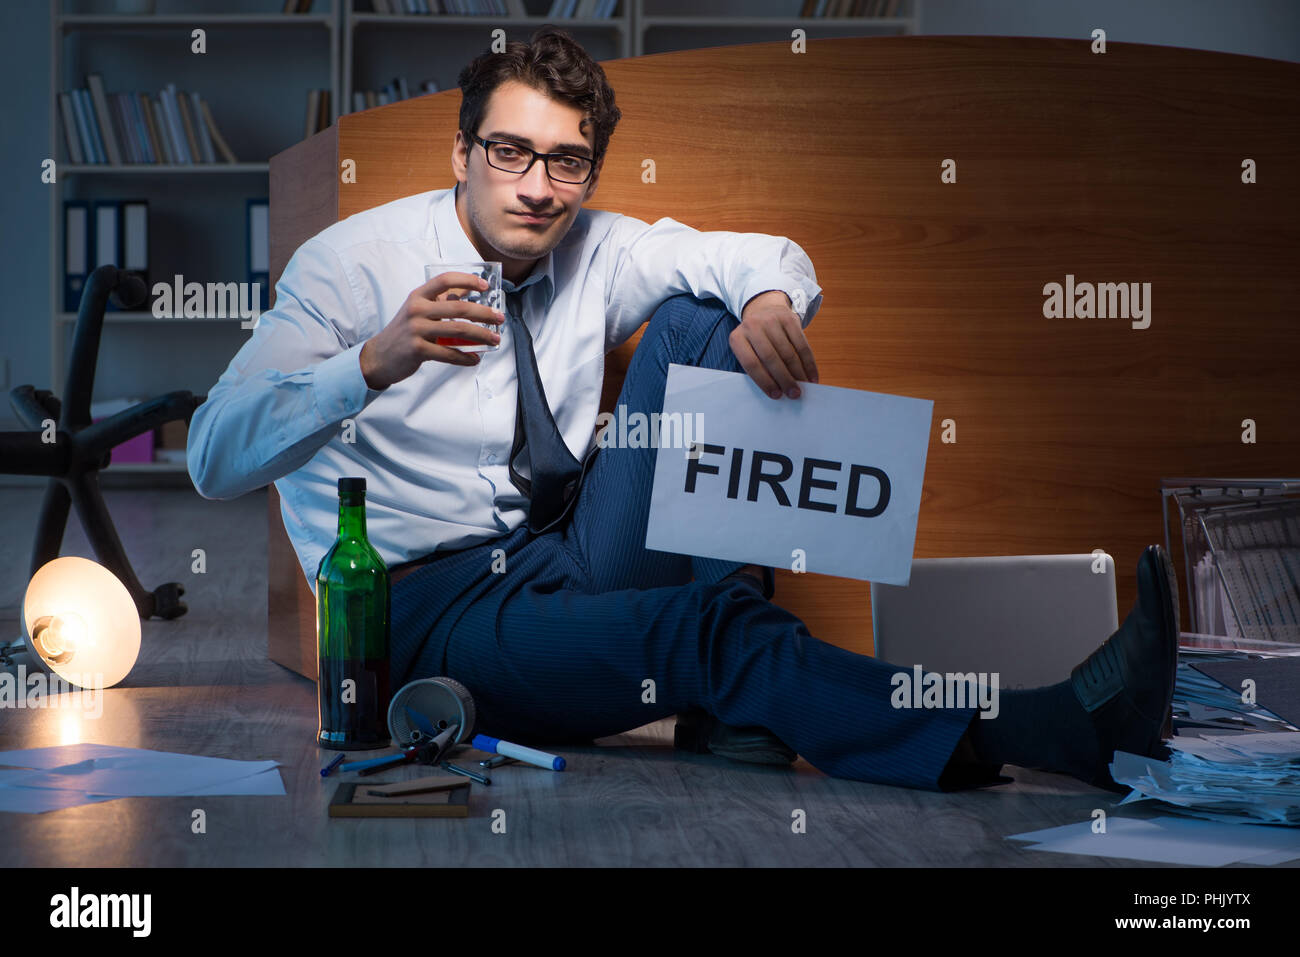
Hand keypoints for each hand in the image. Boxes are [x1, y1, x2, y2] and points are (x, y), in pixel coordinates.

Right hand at [359, 271, 505, 390]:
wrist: (379, 356)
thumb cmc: (404, 332)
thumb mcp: (417, 311)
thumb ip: (439, 302)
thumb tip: (467, 291)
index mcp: (418, 296)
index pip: (445, 280)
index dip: (467, 280)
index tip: (485, 285)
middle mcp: (417, 309)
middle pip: (458, 307)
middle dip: (484, 313)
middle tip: (500, 318)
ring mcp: (416, 330)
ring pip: (457, 330)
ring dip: (481, 335)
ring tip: (495, 339)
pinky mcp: (417, 350)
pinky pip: (448, 353)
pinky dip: (464, 357)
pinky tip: (475, 359)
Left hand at [732, 290, 818, 398]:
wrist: (764, 309)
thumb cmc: (755, 341)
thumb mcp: (748, 350)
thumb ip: (758, 368)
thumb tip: (779, 391)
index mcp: (737, 338)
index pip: (751, 364)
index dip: (764, 381)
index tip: (777, 395)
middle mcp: (752, 326)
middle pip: (770, 358)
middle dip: (784, 379)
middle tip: (794, 394)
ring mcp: (771, 320)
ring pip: (788, 352)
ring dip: (798, 373)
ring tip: (804, 387)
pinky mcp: (789, 318)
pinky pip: (802, 344)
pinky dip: (808, 363)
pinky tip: (812, 376)